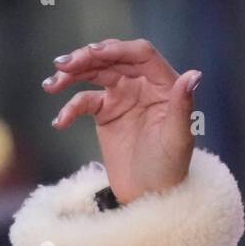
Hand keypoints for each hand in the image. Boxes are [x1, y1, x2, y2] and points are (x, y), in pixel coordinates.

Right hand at [42, 37, 200, 204]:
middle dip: (86, 59)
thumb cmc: (170, 169)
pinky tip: (60, 121)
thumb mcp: (178, 139)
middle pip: (112, 58)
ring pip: (94, 74)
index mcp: (164, 84)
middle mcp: (143, 84)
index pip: (140, 54)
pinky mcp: (106, 112)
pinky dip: (70, 108)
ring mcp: (123, 96)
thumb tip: (194, 75)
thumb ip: (183, 106)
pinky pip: (84, 101)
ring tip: (51, 85)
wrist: (150, 196)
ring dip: (71, 76)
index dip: (117, 49)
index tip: (93, 53)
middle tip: (62, 66)